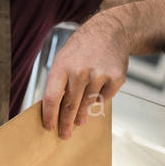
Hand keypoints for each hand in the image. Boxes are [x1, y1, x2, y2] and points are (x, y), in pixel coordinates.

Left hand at [42, 14, 128, 137]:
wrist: (109, 31)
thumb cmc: (82, 48)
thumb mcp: (63, 59)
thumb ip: (59, 82)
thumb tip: (55, 109)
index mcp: (62, 66)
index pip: (52, 98)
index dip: (49, 116)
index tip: (49, 127)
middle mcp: (80, 71)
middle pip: (69, 106)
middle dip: (65, 123)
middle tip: (64, 134)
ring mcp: (99, 75)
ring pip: (87, 105)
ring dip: (82, 116)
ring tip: (79, 121)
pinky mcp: (115, 79)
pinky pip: (104, 99)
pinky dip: (99, 100)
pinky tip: (97, 94)